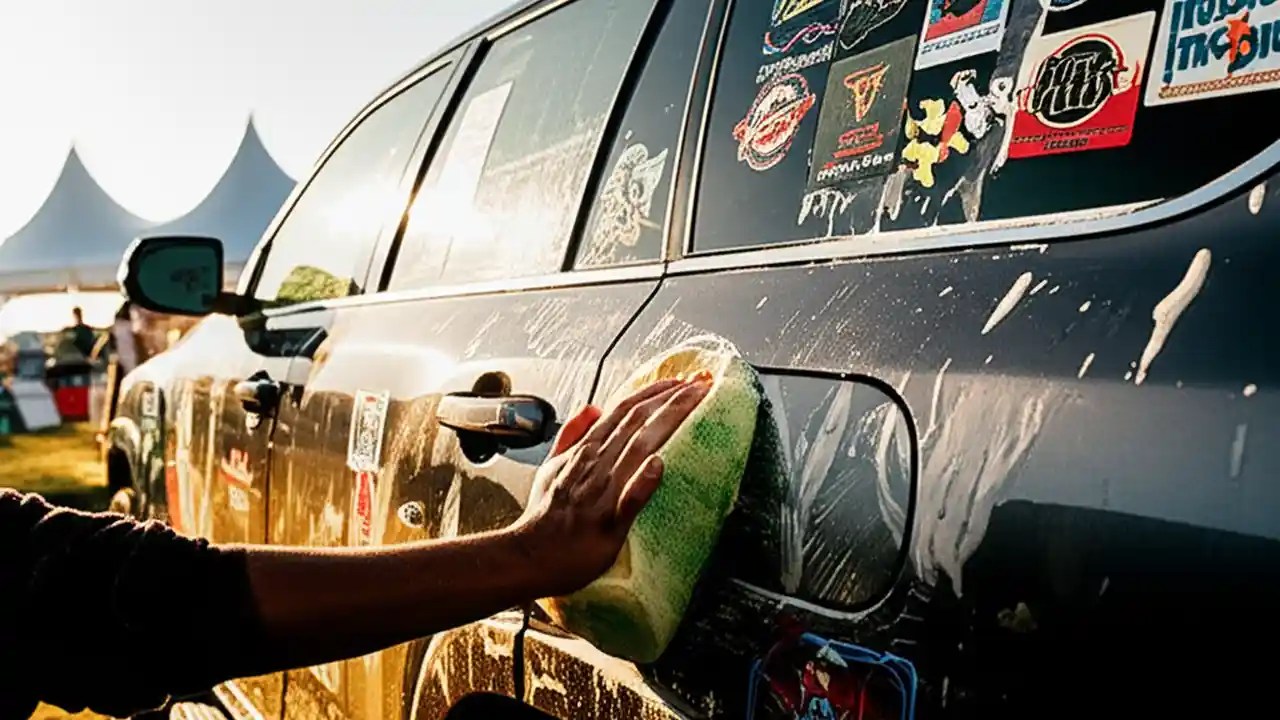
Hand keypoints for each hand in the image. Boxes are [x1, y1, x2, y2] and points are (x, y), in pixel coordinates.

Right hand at [515, 376, 710, 596]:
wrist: (529, 555)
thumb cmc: (542, 517)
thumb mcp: (550, 467)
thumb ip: (571, 435)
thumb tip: (590, 407)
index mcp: (584, 452)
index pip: (623, 411)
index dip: (653, 392)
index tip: (680, 380)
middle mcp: (595, 465)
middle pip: (638, 421)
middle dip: (671, 399)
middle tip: (701, 382)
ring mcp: (602, 493)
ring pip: (638, 449)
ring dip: (668, 423)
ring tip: (696, 404)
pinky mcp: (608, 524)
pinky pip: (628, 500)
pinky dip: (643, 482)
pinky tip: (660, 465)